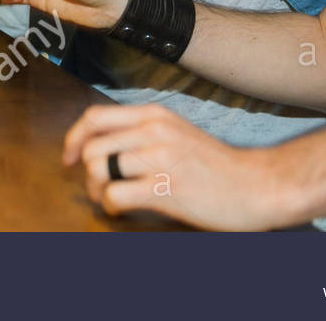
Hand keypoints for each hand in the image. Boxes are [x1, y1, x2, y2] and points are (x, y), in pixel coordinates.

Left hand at [63, 104, 291, 230]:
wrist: (257, 184)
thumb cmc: (216, 164)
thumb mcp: (176, 132)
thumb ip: (142, 131)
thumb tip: (104, 142)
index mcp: (153, 115)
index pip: (94, 116)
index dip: (73, 138)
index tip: (68, 157)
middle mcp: (153, 131)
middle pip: (91, 147)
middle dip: (85, 172)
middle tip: (98, 187)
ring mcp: (160, 159)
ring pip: (99, 169)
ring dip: (96, 190)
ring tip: (110, 198)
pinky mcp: (166, 188)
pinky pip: (116, 194)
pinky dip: (110, 205)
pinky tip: (121, 209)